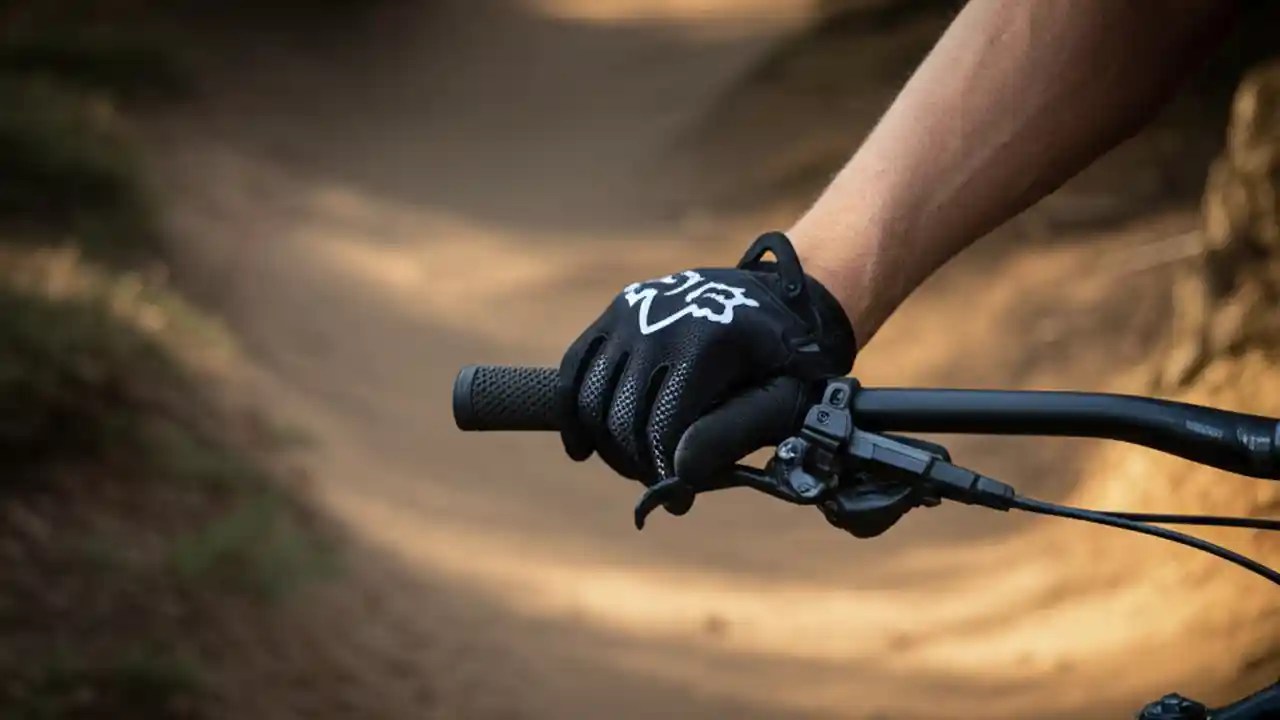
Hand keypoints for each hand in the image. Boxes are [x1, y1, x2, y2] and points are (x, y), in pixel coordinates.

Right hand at [556, 232, 855, 485]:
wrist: (775, 293)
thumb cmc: (785, 356)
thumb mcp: (783, 394)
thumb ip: (736, 432)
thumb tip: (678, 472)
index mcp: (706, 343)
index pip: (662, 427)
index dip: (665, 472)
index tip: (679, 502)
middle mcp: (661, 322)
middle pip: (623, 418)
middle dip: (637, 464)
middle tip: (660, 484)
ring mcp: (633, 314)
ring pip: (592, 400)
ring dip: (607, 447)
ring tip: (636, 467)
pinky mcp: (616, 312)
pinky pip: (575, 370)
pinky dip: (571, 415)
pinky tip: (581, 449)